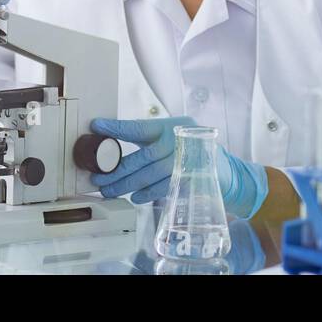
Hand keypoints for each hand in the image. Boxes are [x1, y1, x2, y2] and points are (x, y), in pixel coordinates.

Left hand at [90, 117, 269, 219]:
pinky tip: (134, 197)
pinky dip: (145, 194)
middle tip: (97, 177)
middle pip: (142, 158)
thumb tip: (113, 141)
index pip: (140, 127)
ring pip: (148, 176)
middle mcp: (180, 142)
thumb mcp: (175, 135)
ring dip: (125, 185)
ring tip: (108, 190)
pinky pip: (160, 189)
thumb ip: (150, 138)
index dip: (117, 128)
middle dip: (116, 170)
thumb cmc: (192, 150)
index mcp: (173, 126)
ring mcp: (186, 163)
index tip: (96, 125)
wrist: (224, 169)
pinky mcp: (189, 181)